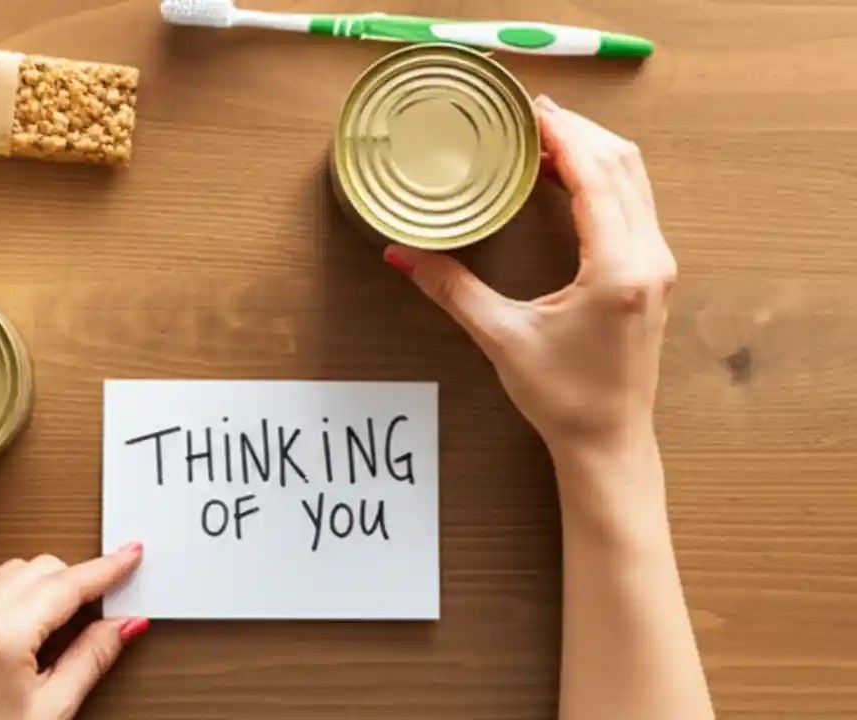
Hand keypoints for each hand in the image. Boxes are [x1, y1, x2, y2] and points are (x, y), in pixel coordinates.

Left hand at [0, 543, 147, 719]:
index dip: (107, 569)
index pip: (68, 583)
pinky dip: (2, 603)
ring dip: (36, 590)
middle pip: (37, 567)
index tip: (128, 558)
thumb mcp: (48, 713)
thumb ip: (90, 659)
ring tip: (54, 633)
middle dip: (72, 582)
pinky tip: (14, 638)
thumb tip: (122, 626)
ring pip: (3, 574)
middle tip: (100, 608)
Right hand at [384, 96, 675, 465]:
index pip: (596, 175)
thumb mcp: (501, 338)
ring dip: (594, 151)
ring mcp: (658, 265)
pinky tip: (567, 179)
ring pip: (636, 181)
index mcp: (618, 267)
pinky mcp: (655, 274)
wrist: (609, 443)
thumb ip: (450, 289)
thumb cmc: (562, 398)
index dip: (563, 136)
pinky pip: (636, 204)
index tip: (528, 111)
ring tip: (544, 138)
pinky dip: (604, 178)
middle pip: (623, 165)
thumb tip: (400, 252)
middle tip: (529, 115)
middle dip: (578, 132)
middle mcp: (649, 257)